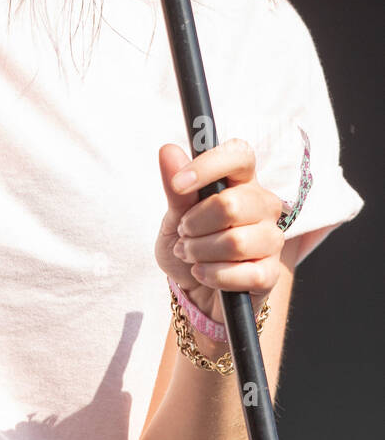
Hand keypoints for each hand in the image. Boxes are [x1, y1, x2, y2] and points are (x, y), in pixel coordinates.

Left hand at [155, 139, 284, 324]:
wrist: (193, 287)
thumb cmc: (189, 241)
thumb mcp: (174, 214)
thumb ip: (176, 186)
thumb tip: (168, 151)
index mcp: (241, 180)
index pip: (239, 155)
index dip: (208, 166)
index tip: (178, 184)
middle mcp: (262, 204)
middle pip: (231, 205)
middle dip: (195, 224)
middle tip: (184, 232)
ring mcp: (271, 238)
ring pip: (235, 242)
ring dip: (200, 251)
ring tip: (190, 253)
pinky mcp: (271, 272)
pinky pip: (244, 273)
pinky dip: (213, 275)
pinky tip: (203, 273)